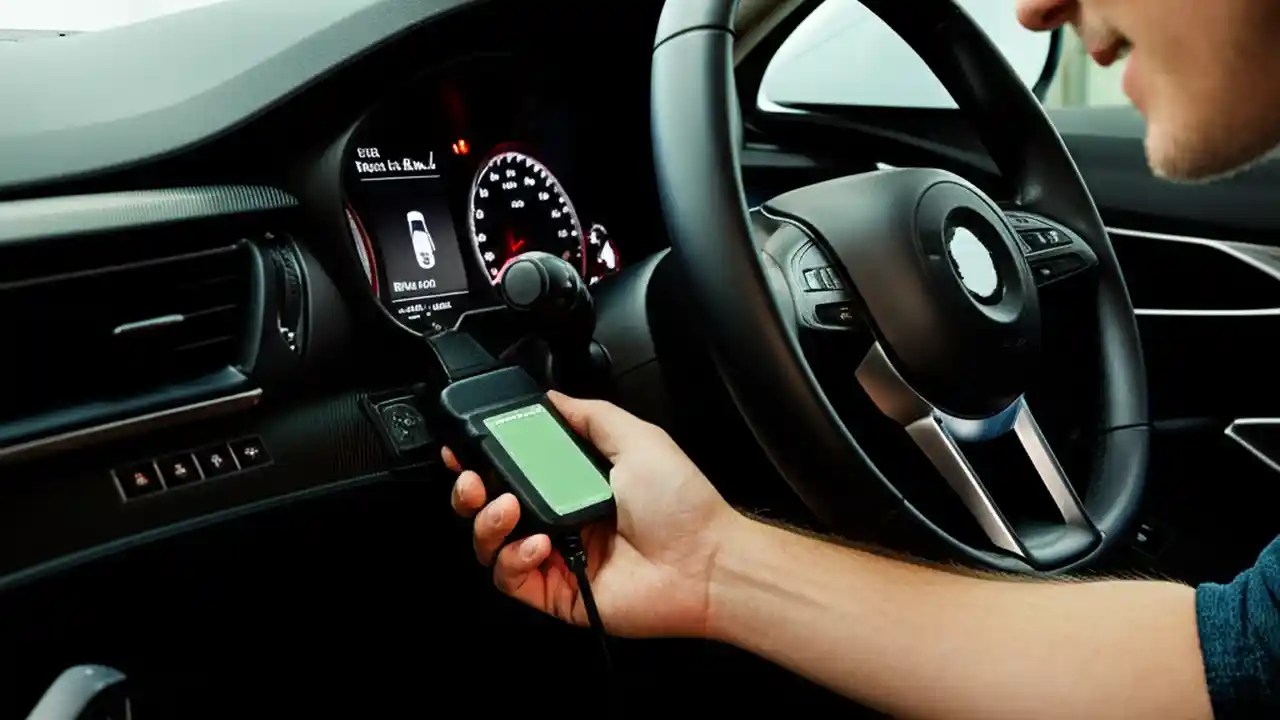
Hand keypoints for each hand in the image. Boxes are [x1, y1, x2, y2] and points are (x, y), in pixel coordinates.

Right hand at [445, 391, 737, 638]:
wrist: (706, 560)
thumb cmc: (682, 503)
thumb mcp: (635, 438)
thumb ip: (589, 415)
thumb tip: (552, 396)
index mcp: (574, 482)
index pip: (512, 469)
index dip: (482, 459)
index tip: (464, 447)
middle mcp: (560, 518)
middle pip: (490, 506)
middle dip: (469, 490)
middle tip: (471, 478)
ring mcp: (556, 557)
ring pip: (491, 544)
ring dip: (487, 522)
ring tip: (508, 507)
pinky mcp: (557, 593)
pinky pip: (511, 579)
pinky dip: (513, 559)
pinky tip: (537, 544)